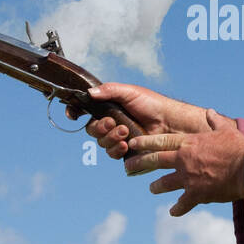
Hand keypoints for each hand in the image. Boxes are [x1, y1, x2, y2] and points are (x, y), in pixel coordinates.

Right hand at [66, 82, 210, 163]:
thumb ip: (109, 90)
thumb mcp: (130, 92)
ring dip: (110, 138)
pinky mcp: (126, 152)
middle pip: (91, 130)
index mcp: (109, 108)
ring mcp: (118, 138)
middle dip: (99, 127)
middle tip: (111, 123)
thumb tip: (90, 92)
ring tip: (125, 133)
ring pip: (101, 143)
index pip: (85, 110)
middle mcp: (112, 123)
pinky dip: (116, 149)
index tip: (73, 115)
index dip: (75, 112)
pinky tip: (126, 145)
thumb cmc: (153, 104)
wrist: (170, 123)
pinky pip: (112, 154)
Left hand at [125, 108, 243, 216]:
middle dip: (139, 163)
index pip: (160, 141)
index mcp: (189, 143)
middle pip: (155, 161)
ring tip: (152, 188)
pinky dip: (178, 208)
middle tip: (128, 166)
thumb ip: (215, 121)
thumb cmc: (239, 147)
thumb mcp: (226, 130)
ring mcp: (189, 178)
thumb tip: (210, 112)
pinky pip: (183, 204)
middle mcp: (184, 160)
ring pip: (165, 183)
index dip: (144, 142)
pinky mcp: (197, 194)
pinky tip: (173, 212)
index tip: (133, 143)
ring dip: (157, 186)